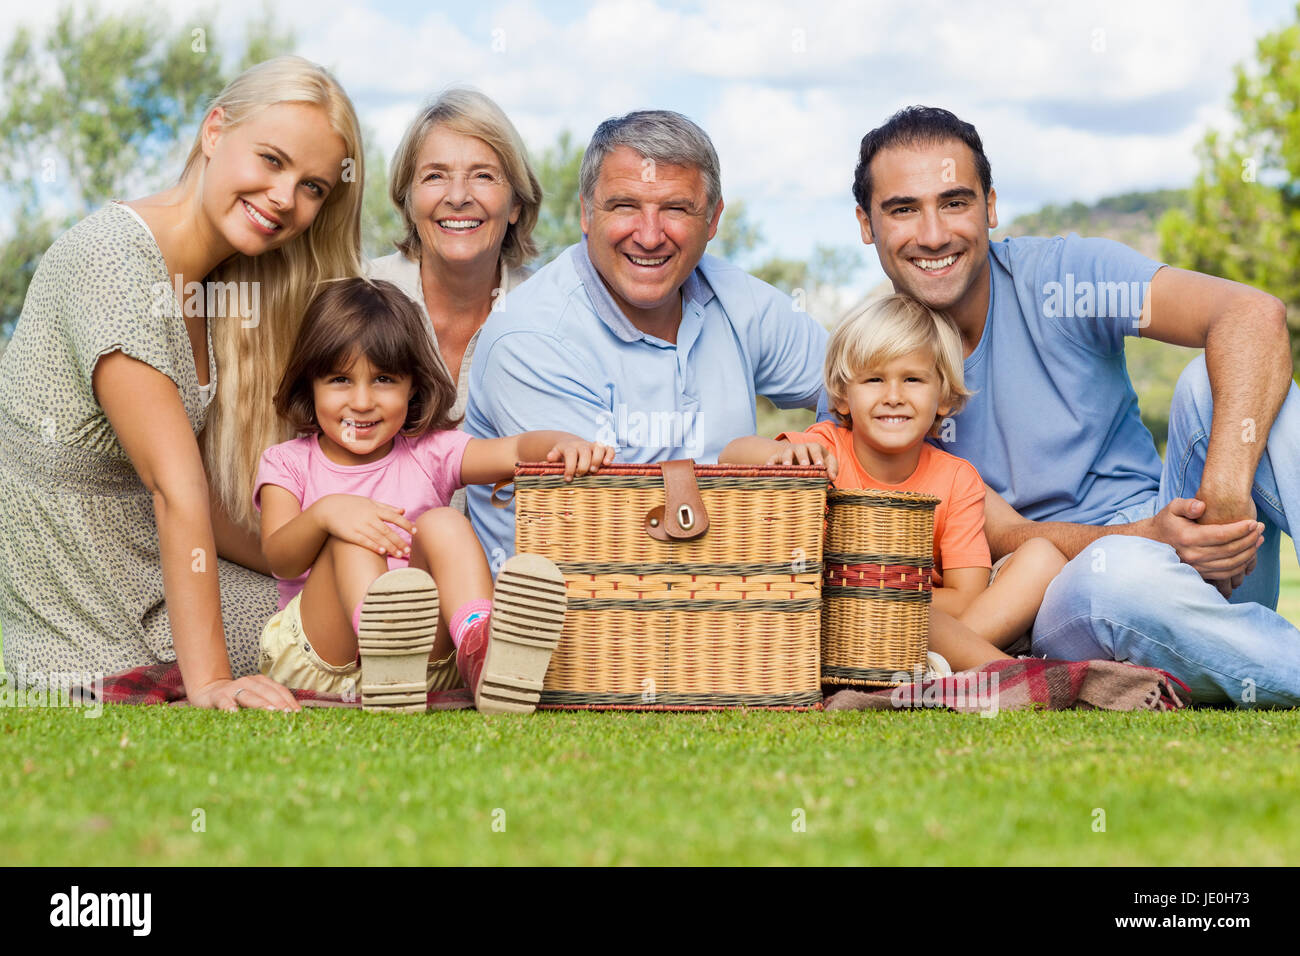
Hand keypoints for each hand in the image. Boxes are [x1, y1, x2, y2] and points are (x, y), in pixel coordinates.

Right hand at [189, 674, 300, 711]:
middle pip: (267, 692)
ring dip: (261, 703)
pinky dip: (230, 706)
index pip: (279, 690)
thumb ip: (269, 704)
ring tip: (271, 711)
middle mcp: (249, 682)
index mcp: (261, 682)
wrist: (209, 692)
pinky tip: (235, 713)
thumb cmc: (237, 700)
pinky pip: (225, 701)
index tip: (298, 713)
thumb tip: (290, 717)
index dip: (289, 700)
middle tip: (288, 714)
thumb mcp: (255, 700)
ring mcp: (233, 688)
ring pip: (249, 695)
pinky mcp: (218, 696)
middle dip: (279, 702)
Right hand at [313, 494, 414, 557]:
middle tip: (408, 549)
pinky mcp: (350, 534)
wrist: (328, 509)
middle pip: (387, 530)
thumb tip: (403, 510)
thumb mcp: (369, 502)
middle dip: (399, 540)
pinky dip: (374, 546)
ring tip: (400, 555)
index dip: (405, 524)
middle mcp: (369, 517)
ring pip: (378, 537)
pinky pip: (364, 541)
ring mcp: (359, 526)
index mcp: (374, 509)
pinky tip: (383, 552)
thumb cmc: (351, 505)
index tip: (415, 531)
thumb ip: (387, 507)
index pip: (394, 517)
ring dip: (390, 546)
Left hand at [546, 440, 615, 480]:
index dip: (570, 467)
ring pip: (598, 448)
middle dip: (583, 465)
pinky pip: (609, 449)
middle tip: (580, 475)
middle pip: (585, 452)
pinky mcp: (602, 449)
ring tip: (593, 470)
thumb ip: (553, 456)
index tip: (568, 478)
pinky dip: (610, 455)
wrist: (570, 444)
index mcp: (570, 447)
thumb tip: (549, 458)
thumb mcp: (555, 455)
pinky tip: (606, 464)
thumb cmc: (563, 455)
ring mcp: (593, 446)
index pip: (571, 454)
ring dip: (597, 460)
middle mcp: (582, 445)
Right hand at [765, 441, 837, 479]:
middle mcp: (801, 448)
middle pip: (801, 449)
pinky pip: (774, 458)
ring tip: (788, 466)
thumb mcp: (828, 463)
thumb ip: (832, 469)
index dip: (818, 456)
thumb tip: (832, 477)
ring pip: (787, 453)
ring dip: (787, 459)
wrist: (801, 458)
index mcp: (814, 448)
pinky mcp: (780, 458)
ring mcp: (789, 452)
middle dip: (803, 457)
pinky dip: (771, 462)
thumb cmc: (818, 462)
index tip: (820, 465)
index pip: (816, 449)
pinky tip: (768, 467)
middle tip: (805, 466)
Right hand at [1147, 497, 1262, 594]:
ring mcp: (1196, 567)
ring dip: (1249, 552)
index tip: (1253, 522)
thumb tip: (1202, 506)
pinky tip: (1248, 553)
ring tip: (1258, 540)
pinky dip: (1241, 565)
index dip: (1240, 529)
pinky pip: (1226, 573)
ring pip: (1231, 563)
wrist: (1152, 543)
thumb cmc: (1167, 522)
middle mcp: (1192, 555)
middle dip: (1249, 539)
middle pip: (1229, 550)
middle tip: (1260, 528)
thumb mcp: (1172, 507)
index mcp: (1187, 537)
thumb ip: (1187, 504)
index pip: (1221, 535)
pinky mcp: (1200, 574)